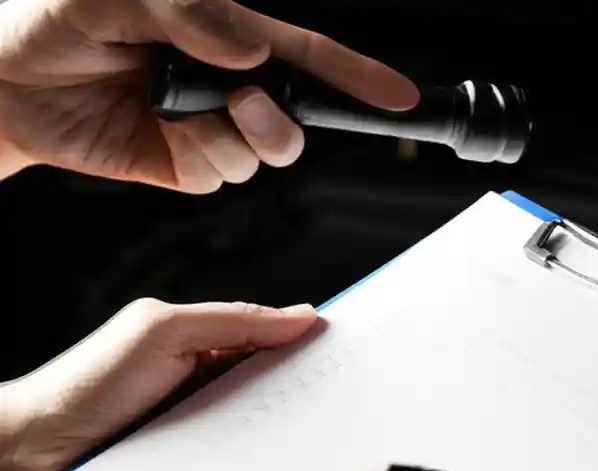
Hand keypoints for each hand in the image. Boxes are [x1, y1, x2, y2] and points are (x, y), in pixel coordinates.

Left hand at [0, 0, 418, 191]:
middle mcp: (224, 81)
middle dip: (284, 121)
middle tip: (247, 102)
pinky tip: (163, 132)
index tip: (399, 96)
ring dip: (232, 139)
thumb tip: (249, 51)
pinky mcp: (179, 162)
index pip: (307, 55)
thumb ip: (193, 13)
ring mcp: (205, 123)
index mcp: (224, 34)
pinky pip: (216, 174)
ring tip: (179, 109)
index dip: (357, 76)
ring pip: (260, 153)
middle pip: (297, 116)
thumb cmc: (45, 18)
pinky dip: (196, 158)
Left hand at [0, 297, 316, 470]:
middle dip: (304, 389)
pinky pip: (242, 459)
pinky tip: (274, 465)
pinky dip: (259, 461)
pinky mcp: (200, 464)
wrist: (35, 452)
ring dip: (282, 430)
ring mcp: (205, 425)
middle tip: (338, 397)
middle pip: (275, 383)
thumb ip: (233, 319)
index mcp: (201, 341)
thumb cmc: (86, 384)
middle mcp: (206, 383)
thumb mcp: (162, 331)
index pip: (271, 336)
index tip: (346, 346)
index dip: (307, 340)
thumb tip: (302, 314)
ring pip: (264, 425)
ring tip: (310, 436)